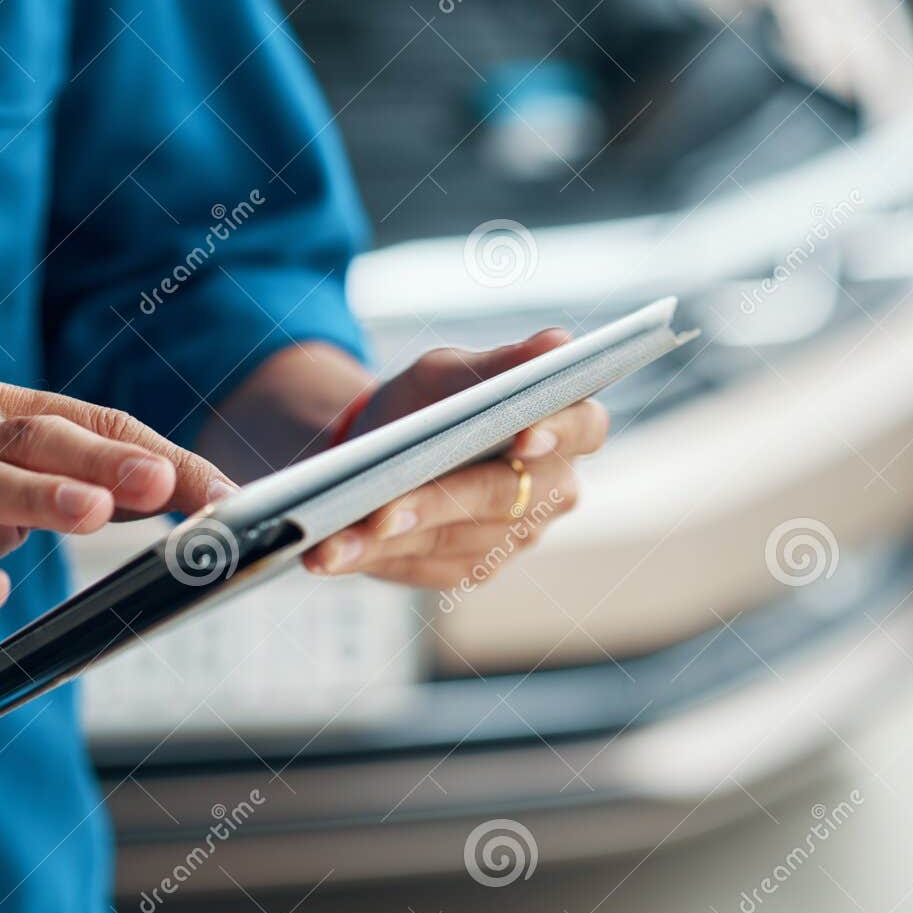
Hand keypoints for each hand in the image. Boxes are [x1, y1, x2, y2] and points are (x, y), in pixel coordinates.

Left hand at [302, 330, 608, 586]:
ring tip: (331, 539)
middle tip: (385, 510)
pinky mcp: (471, 567)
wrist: (376, 452)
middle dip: (441, 500)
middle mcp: (553, 489)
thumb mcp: (447, 372)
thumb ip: (497, 365)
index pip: (583, 427)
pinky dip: (370, 559)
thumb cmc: (424, 403)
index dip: (556, 432)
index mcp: (566, 427)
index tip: (519, 436)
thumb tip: (556, 345)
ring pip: (455, 539)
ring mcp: (514, 536)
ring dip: (389, 540)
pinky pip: (421, 567)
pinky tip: (328, 554)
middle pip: (505, 495)